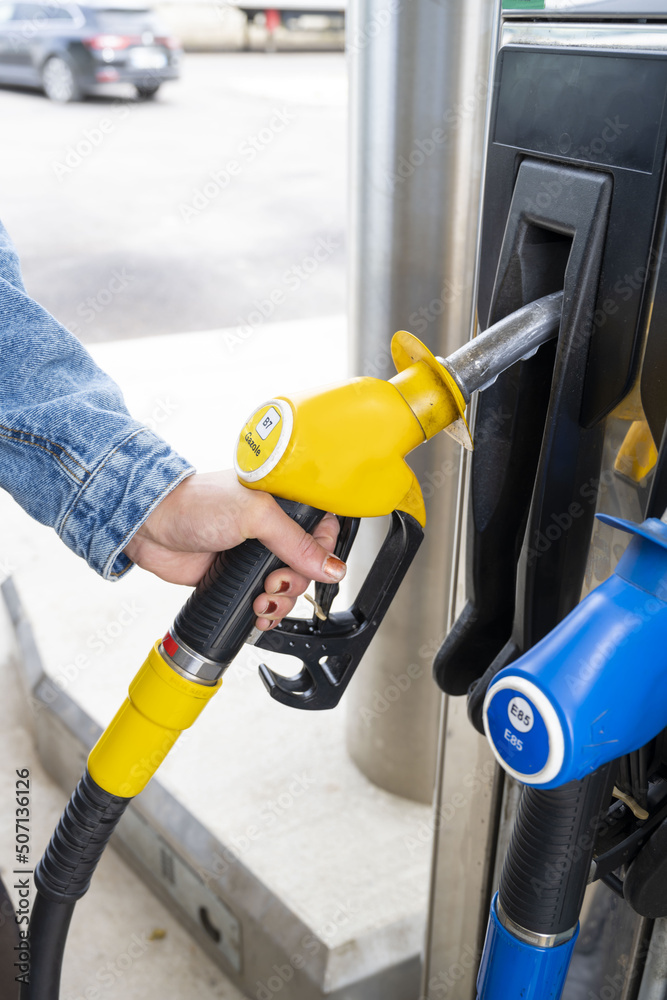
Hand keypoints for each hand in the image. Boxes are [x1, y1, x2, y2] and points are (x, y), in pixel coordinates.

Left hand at [122, 470, 344, 629]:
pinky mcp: (237, 577)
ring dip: (281, 601)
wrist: (151, 526)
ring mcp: (255, 555)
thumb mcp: (255, 515)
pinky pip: (265, 601)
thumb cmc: (196, 504)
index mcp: (283, 503)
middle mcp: (272, 529)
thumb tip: (333, 567)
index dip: (325, 550)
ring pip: (288, 588)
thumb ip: (296, 541)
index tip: (314, 563)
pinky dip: (266, 613)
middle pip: (309, 566)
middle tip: (273, 580)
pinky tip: (256, 611)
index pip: (324, 528)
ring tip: (261, 598)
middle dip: (296, 582)